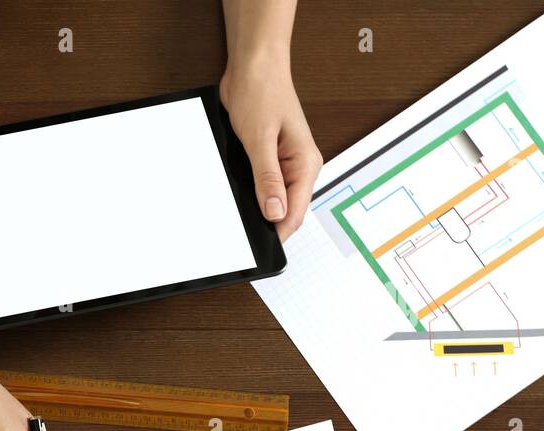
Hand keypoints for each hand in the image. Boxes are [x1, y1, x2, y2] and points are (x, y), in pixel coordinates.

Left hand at [220, 56, 322, 240]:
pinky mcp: (269, 160)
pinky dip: (251, 195)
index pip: (296, 213)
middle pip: (286, 211)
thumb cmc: (262, 93)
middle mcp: (299, 167)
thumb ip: (267, 178)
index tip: (259, 250)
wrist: (253, 68)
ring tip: (239, 223)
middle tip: (243, 241)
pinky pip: (262, 186)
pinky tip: (237, 200)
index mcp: (306, 164)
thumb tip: (274, 213)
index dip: (278, 235)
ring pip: (273, 201)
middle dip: (266, 226)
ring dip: (257, 210)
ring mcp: (284, 165)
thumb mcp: (260, 139)